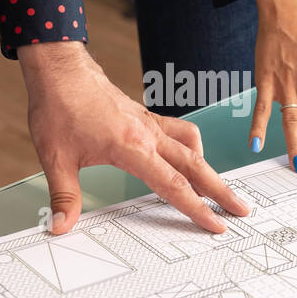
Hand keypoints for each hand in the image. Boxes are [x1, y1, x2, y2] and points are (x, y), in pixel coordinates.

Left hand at [18, 41, 250, 233]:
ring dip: (208, 167)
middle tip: (240, 208)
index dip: (196, 208)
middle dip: (220, 190)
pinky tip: (188, 156)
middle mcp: (148, 133)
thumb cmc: (59, 107)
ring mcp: (149, 123)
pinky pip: (180, 131)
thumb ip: (64, 195)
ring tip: (217, 187)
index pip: (173, 185)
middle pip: (195, 165)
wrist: (61, 71)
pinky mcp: (145, 116)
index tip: (215, 223)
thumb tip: (60, 225)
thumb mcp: (56, 158)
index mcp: (131, 147)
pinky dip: (192, 146)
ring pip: (192, 145)